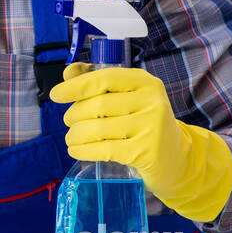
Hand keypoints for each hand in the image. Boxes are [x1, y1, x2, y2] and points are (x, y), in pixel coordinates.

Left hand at [49, 64, 231, 222]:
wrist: (176, 159)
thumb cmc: (143, 124)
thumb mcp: (128, 98)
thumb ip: (99, 83)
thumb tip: (68, 73)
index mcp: (147, 83)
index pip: (105, 78)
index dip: (76, 86)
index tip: (56, 94)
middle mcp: (152, 102)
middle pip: (97, 104)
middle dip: (74, 115)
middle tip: (69, 122)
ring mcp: (151, 128)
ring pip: (97, 128)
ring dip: (75, 135)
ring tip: (70, 138)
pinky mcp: (145, 152)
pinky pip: (103, 149)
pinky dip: (83, 150)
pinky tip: (75, 150)